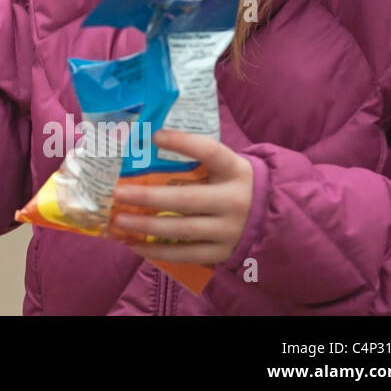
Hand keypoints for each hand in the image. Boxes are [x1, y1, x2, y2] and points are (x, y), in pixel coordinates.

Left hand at [106, 128, 253, 265]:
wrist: (272, 218)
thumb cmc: (233, 184)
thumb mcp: (226, 167)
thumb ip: (196, 158)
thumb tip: (146, 142)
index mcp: (235, 171)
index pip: (210, 152)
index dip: (183, 143)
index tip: (154, 136)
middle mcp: (234, 201)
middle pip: (187, 199)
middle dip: (148, 197)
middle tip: (118, 194)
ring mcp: (229, 230)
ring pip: (183, 229)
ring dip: (146, 226)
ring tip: (118, 221)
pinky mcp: (222, 252)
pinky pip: (186, 254)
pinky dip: (157, 251)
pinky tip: (133, 244)